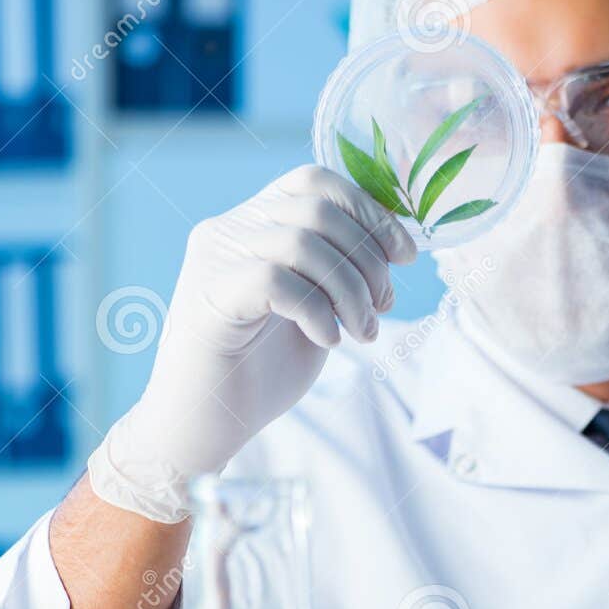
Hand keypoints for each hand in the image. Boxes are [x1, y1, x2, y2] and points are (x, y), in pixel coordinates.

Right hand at [88, 166, 415, 521]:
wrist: (204, 426)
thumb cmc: (259, 370)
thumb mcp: (316, 308)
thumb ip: (341, 270)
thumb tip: (395, 249)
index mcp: (253, 223)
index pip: (316, 182)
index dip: (369, 211)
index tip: (404, 256)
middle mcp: (229, 230)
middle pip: (316, 208)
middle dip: (368, 257)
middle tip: (382, 307)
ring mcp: (214, 261)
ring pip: (302, 241)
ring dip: (350, 289)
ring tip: (362, 332)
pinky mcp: (210, 298)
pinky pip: (277, 280)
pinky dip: (317, 311)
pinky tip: (326, 339)